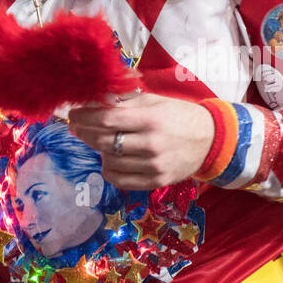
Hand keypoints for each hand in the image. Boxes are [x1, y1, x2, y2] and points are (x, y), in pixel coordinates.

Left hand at [67, 92, 214, 188]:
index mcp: (150, 119)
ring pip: (109, 161)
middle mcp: (151, 144)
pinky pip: (120, 180)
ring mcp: (154, 166)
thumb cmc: (178, 115)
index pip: (106, 119)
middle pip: (104, 141)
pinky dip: (109, 169)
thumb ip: (124, 102)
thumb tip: (94, 102)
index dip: (84, 117)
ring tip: (99, 140)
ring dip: (98, 150)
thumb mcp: (153, 100)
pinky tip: (109, 159)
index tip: (73, 114)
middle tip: (76, 127)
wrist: (209, 139)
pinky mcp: (157, 182)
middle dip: (84, 132)